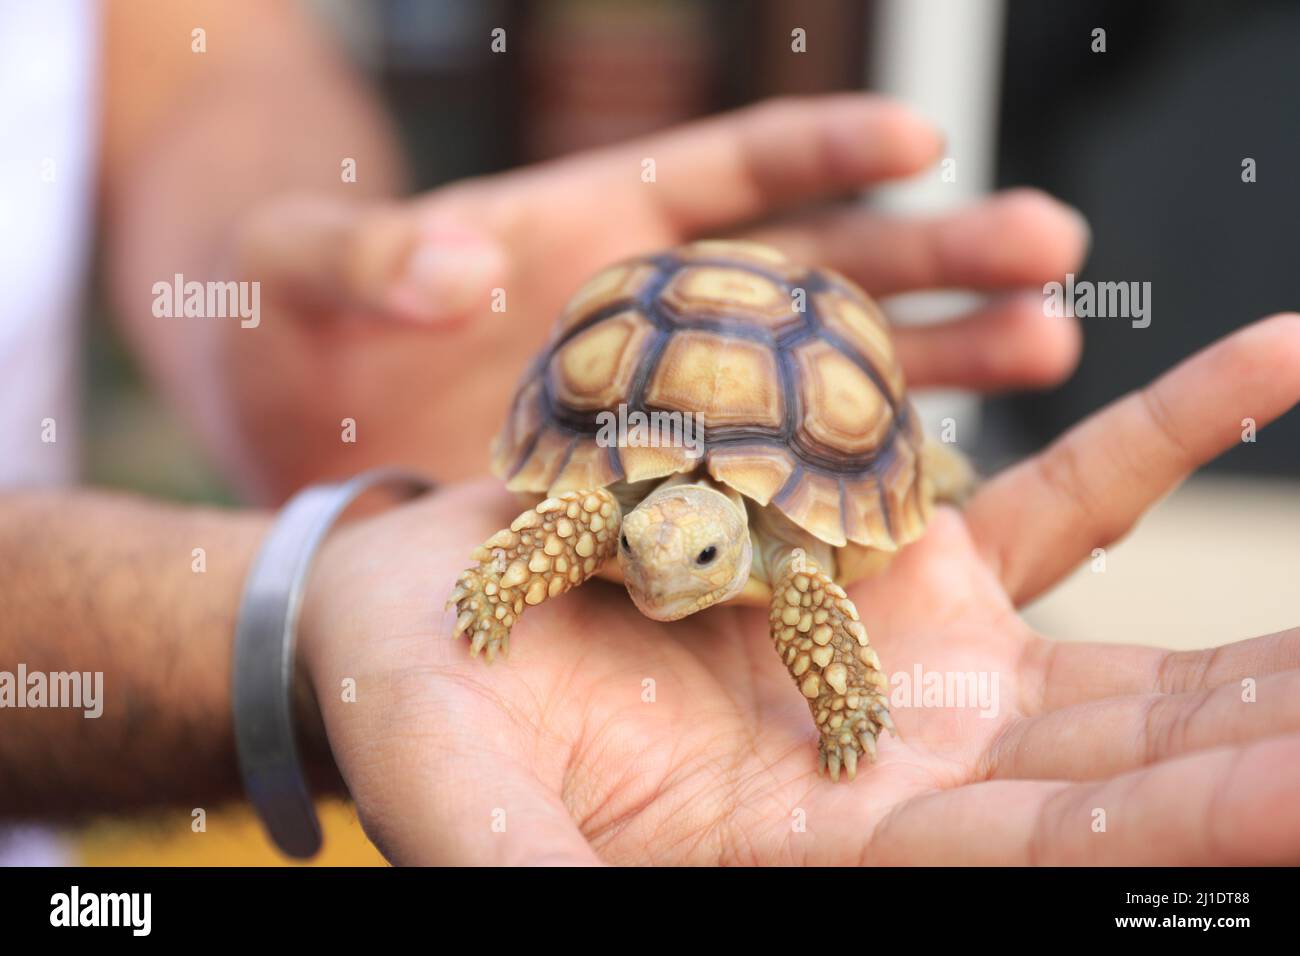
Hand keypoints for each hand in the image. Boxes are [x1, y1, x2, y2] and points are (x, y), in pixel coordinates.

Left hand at [220, 94, 1087, 499]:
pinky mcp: (673, 482)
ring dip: (942, 356)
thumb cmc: (298, 316)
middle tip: (1053, 249)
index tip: (925, 135)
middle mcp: (670, 309)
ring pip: (835, 368)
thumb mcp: (304, 272)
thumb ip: (367, 258)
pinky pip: (789, 469)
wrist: (300, 419)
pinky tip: (958, 474)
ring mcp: (686, 398)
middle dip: (937, 252)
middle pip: (824, 264)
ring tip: (1048, 346)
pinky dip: (866, 470)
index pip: (732, 171)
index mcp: (599, 226)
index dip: (826, 149)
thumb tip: (450, 263)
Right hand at [300, 313, 1299, 864]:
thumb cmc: (417, 703)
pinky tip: (1255, 374)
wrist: (419, 592)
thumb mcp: (456, 791)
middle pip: (1101, 779)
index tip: (1297, 800)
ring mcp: (894, 666)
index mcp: (792, 859)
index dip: (1153, 837)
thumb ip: (522, 864)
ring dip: (1241, 648)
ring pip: (1107, 668)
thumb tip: (556, 913)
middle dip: (1243, 753)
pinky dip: (1148, 448)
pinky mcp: (883, 559)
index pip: (1012, 862)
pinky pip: (1041, 505)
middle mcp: (876, 777)